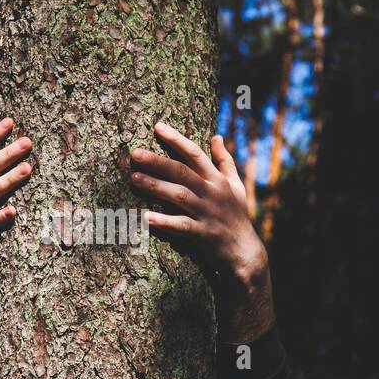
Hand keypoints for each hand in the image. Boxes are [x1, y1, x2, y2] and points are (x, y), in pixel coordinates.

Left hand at [129, 121, 273, 341]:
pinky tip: (145, 217)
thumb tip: (217, 136)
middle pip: (181, 172)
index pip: (194, 154)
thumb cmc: (236, 216)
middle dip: (158, 161)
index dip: (176, 139)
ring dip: (155, 186)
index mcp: (217, 180)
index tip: (157, 126)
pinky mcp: (202, 234)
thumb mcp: (235, 186)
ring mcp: (206, 213)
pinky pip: (181, 226)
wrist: (244, 252)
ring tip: (134, 179)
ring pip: (178, 196)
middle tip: (135, 154)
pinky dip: (164, 221)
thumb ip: (224, 161)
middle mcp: (212, 193)